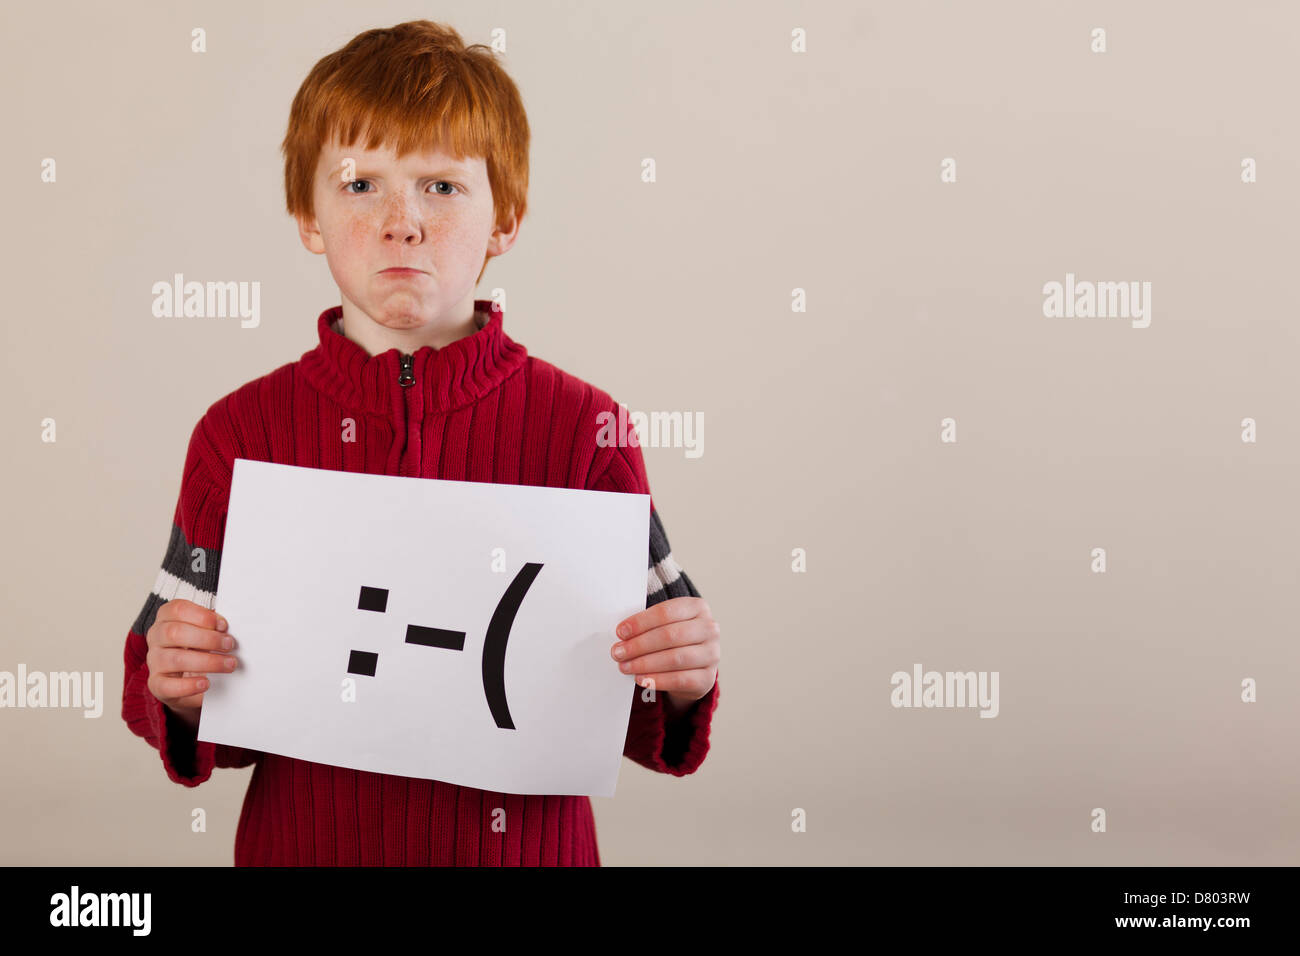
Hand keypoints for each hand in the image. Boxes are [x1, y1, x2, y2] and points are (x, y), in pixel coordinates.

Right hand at [145, 598, 238, 728]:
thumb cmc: (197, 648)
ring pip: (175, 659)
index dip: (203, 616)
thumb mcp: (203, 631)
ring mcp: (154, 661)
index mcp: (167, 618)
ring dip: (208, 662)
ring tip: (228, 664)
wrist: (186, 678)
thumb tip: (225, 626)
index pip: (177, 609)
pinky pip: (167, 686)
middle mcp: (156, 637)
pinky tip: (205, 683)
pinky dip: (189, 685)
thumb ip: (212, 626)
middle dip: (208, 639)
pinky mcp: (157, 684)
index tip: (223, 625)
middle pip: (175, 632)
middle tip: (229, 645)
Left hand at [611, 597, 719, 713]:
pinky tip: (641, 679)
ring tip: (625, 666)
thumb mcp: (665, 625)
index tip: (620, 632)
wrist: (694, 667)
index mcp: (698, 608)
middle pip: (670, 635)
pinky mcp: (708, 678)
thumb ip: (648, 625)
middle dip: (639, 645)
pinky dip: (657, 680)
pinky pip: (680, 679)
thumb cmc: (675, 640)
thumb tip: (622, 634)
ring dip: (645, 663)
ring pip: (675, 658)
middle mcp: (709, 629)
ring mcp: (712, 654)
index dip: (641, 622)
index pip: (666, 612)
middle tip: (618, 652)